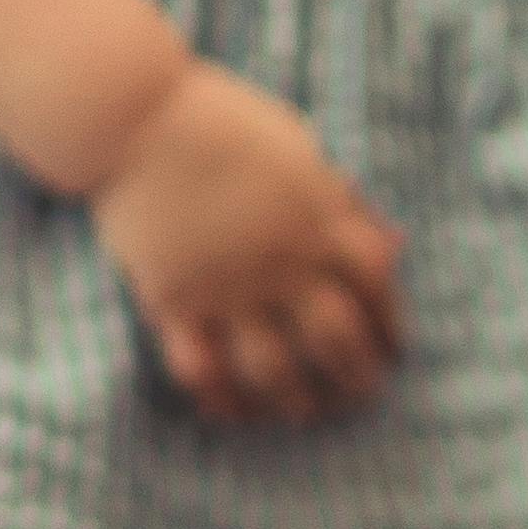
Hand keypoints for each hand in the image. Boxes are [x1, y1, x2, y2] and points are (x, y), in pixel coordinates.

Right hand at [94, 60, 406, 427]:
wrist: (134, 116)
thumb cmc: (221, 121)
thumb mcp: (299, 148)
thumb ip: (342, 202)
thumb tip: (393, 246)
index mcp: (317, 217)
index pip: (375, 286)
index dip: (391, 325)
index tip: (392, 350)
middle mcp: (280, 260)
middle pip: (336, 338)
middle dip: (356, 375)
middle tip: (360, 395)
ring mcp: (226, 286)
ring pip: (274, 367)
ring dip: (296, 399)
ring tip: (304, 412)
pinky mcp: (173, 299)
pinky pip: (201, 367)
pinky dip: (220, 397)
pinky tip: (232, 412)